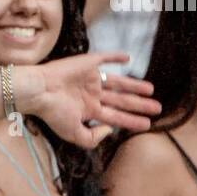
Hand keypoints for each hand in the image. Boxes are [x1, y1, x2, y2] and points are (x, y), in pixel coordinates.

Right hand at [21, 53, 160, 146]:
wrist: (39, 91)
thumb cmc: (53, 113)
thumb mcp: (74, 134)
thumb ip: (92, 138)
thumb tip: (110, 129)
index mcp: (87, 111)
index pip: (115, 117)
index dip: (131, 121)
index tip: (147, 125)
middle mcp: (91, 95)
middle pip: (121, 101)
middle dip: (139, 105)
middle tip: (157, 108)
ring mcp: (90, 79)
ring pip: (118, 83)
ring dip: (134, 86)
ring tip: (151, 90)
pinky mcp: (88, 63)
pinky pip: (105, 58)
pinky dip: (116, 57)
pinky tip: (128, 58)